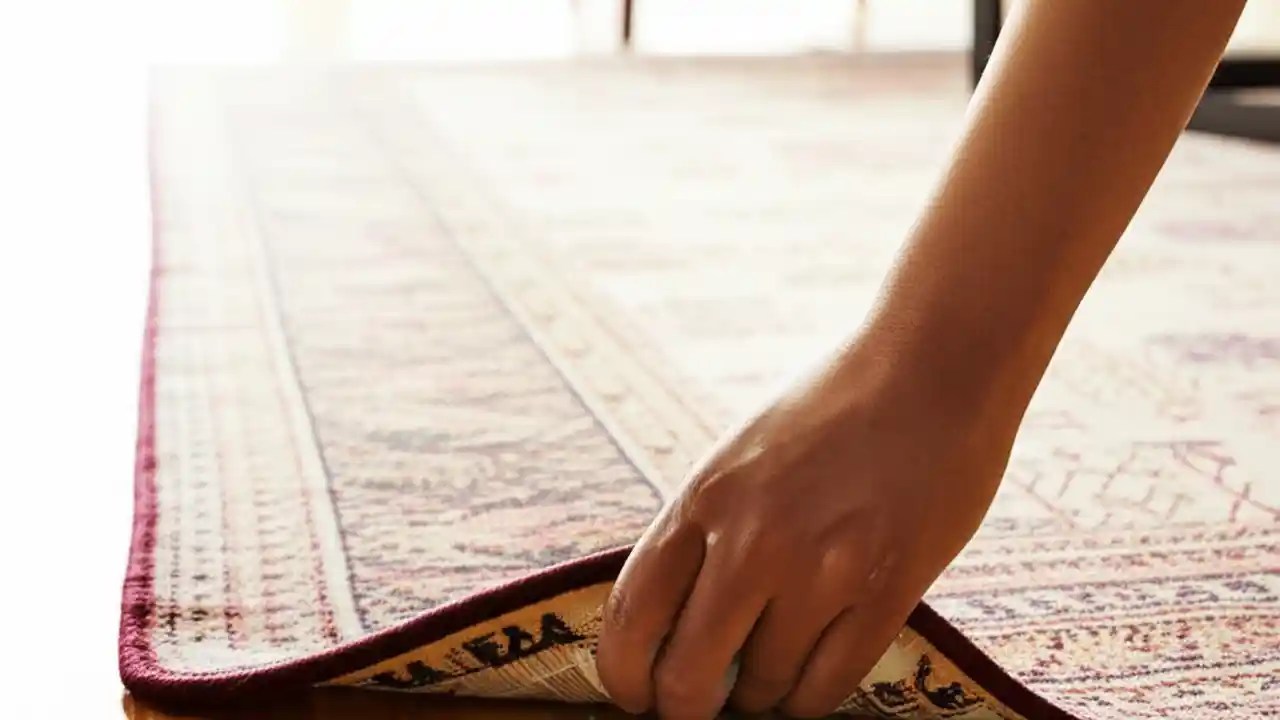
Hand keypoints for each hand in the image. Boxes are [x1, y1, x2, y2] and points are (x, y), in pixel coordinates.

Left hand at [595, 340, 1014, 717]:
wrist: (933, 367)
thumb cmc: (832, 409)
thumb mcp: (740, 458)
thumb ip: (705, 532)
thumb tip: (674, 622)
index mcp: (703, 498)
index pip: (631, 616)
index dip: (623, 676)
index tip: (635, 695)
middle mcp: (752, 540)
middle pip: (688, 674)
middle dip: (686, 707)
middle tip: (701, 707)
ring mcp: (821, 570)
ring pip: (764, 689)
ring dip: (760, 697)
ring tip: (768, 680)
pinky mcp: (887, 592)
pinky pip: (829, 687)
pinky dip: (810, 699)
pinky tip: (810, 679)